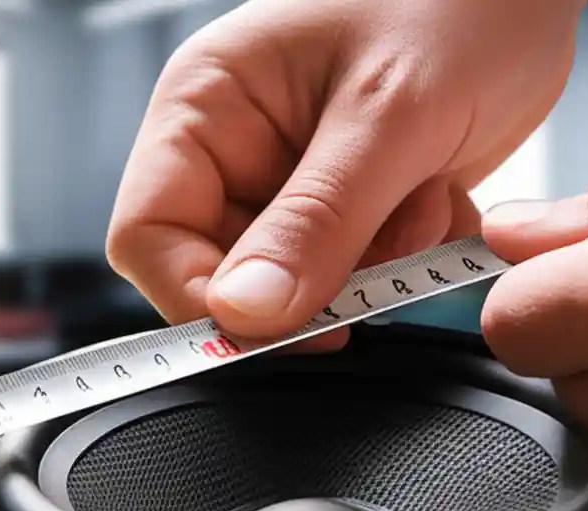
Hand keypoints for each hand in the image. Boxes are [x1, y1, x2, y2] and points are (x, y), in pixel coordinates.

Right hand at [106, 0, 586, 349]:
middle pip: (224, 271)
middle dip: (312, 280)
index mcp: (207, 102)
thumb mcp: (389, 115)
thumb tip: (245, 314)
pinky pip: (353, 273)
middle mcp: (237, 144)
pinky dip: (405, 257)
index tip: (278, 330)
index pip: (149, 234)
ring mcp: (292, 177)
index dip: (201, 298)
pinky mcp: (347, 202)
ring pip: (297, 283)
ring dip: (373, 266)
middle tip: (384, 252)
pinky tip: (439, 197)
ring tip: (425, 197)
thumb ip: (317, 222)